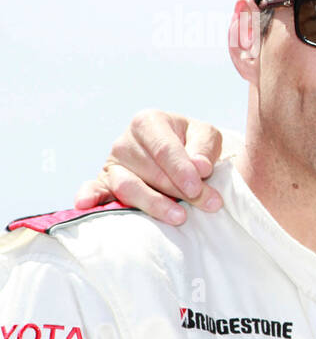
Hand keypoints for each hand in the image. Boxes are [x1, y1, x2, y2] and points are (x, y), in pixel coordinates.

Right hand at [74, 111, 223, 224]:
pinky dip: (88, 196)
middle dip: (180, 191)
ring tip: (179, 216)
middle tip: (208, 204)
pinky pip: (93, 189)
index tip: (197, 187)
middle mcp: (125, 141)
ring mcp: (113, 163)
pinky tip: (84, 205)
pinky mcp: (104, 183)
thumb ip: (205, 149)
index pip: (164, 148)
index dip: (181, 170)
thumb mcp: (207, 137)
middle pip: (151, 172)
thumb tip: (200, 167)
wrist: (180, 152)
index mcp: (149, 122)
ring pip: (128, 186)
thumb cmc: (193, 143)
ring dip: (154, 203)